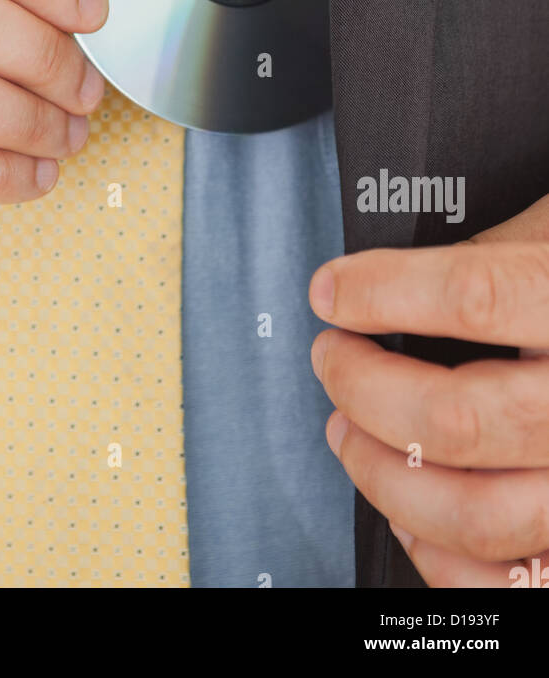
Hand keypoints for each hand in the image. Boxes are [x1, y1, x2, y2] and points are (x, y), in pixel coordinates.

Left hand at [309, 195, 548, 586]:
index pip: (474, 298)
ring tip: (350, 433)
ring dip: (385, 476)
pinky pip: (510, 582)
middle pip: (458, 418)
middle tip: (333, 359)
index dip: (384, 294)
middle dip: (364, 390)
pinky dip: (442, 559)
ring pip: (478, 514)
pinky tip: (410, 512)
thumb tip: (376, 286)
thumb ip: (486, 261)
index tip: (332, 292)